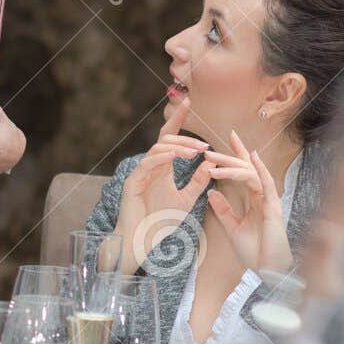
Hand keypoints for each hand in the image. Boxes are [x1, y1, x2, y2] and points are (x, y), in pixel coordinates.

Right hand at [115, 97, 213, 272]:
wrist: (142, 242)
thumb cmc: (160, 222)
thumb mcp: (187, 200)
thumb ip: (198, 181)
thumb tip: (210, 161)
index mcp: (161, 168)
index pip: (170, 138)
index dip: (178, 119)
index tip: (188, 101)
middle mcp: (149, 167)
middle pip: (165, 140)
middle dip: (184, 139)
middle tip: (203, 146)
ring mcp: (139, 174)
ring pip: (157, 150)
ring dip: (178, 149)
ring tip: (196, 153)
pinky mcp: (132, 183)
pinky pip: (147, 164)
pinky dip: (162, 159)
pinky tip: (176, 158)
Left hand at [203, 130, 293, 274]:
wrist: (265, 270)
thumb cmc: (253, 251)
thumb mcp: (232, 227)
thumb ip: (223, 209)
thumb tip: (211, 192)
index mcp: (254, 200)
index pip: (243, 173)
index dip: (235, 157)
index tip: (222, 143)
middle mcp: (263, 197)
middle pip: (246, 170)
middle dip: (228, 156)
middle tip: (207, 150)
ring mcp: (270, 200)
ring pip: (251, 174)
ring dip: (232, 164)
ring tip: (212, 158)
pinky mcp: (274, 207)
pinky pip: (267, 183)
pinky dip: (259, 169)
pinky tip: (251, 157)